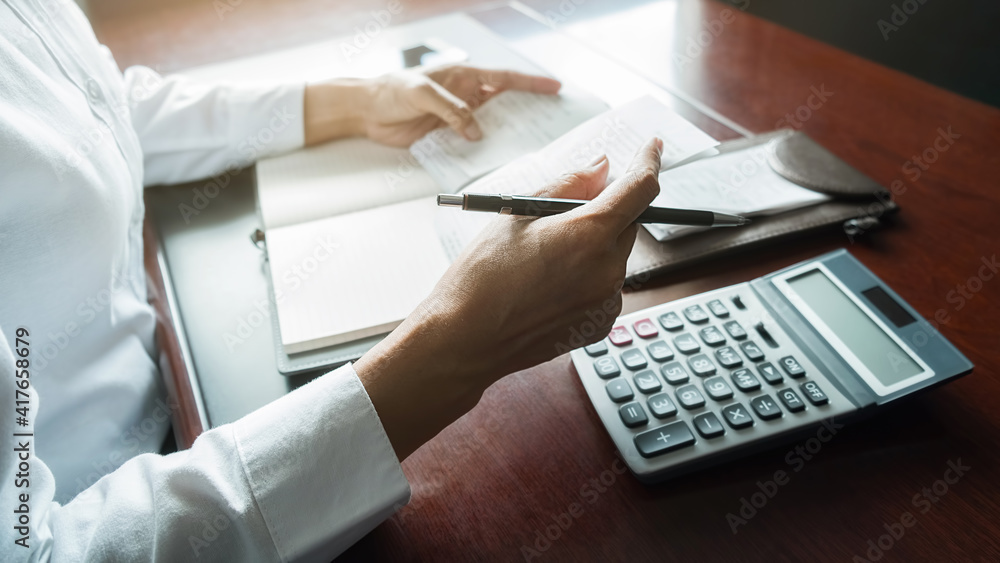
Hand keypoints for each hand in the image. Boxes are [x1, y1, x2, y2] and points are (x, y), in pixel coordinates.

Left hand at [302, 65, 560, 146]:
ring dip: (507, 135)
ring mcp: (458, 117)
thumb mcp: (423, 94)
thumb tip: (474, 130)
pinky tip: (493, 160)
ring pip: (491, 126)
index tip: (555, 88)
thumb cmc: (391, 90)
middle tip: (551, 121)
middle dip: (529, 111)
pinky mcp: (448, 136)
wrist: (367, 110)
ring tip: (529, 146)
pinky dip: (483, 152)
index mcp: (465, 77)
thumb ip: (451, 110)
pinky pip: (471, 145)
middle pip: (506, 103)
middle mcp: (466, 96)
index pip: (505, 78)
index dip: (531, 83)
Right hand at [354, 138, 663, 458]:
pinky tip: (550, 284)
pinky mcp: (600, 324)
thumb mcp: (517, 215)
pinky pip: (606, 286)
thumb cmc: (481, 277)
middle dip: (607, 210)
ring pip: (615, 256)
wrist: (465, 340)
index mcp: (589, 235)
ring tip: (545, 259)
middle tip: (563, 214)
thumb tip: (601, 169)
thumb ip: (567, 186)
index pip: (640, 189)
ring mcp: (606, 301)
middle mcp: (607, 270)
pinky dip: (589, 276)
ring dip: (595, 246)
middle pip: (629, 223)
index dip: (649, 162)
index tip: (652, 148)